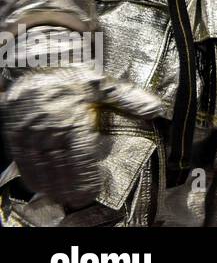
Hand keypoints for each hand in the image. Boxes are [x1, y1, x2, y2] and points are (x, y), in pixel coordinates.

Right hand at [2, 29, 165, 208]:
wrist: (36, 62)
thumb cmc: (71, 75)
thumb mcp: (102, 83)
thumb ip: (128, 98)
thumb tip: (156, 108)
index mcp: (72, 117)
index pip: (79, 154)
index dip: (84, 174)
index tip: (91, 190)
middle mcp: (49, 128)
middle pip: (60, 164)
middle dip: (69, 184)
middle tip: (80, 200)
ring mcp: (30, 132)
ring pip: (41, 165)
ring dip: (52, 184)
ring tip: (64, 197)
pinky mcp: (16, 133)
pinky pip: (23, 159)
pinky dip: (32, 174)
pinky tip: (41, 185)